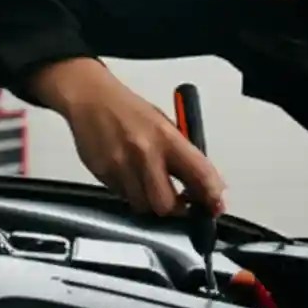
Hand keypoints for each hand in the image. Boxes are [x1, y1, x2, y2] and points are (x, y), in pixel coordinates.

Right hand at [36, 60, 226, 216]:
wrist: (91, 99)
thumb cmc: (130, 110)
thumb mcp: (164, 125)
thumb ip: (182, 154)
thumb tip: (202, 184)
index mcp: (167, 137)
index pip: (199, 173)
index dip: (211, 195)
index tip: (216, 206)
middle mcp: (145, 153)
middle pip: (166, 204)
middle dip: (175, 208)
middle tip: (179, 202)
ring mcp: (121, 166)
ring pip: (142, 205)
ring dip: (150, 202)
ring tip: (150, 185)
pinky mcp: (103, 175)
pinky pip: (123, 197)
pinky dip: (131, 193)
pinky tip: (130, 176)